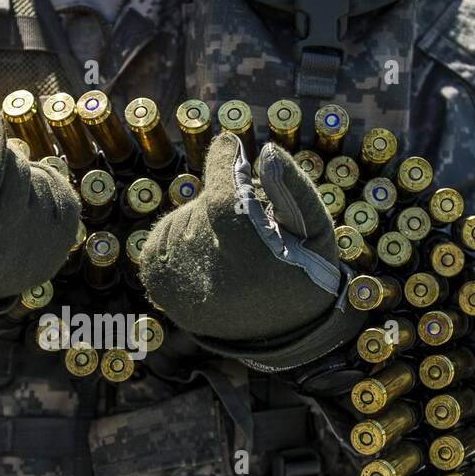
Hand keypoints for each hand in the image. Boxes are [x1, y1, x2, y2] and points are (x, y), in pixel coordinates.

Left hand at [138, 132, 361, 368]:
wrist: (283, 331)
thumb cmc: (305, 269)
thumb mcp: (315, 228)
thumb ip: (293, 186)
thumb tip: (266, 151)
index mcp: (251, 259)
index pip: (223, 197)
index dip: (225, 162)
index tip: (231, 144)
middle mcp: (210, 276)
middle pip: (203, 208)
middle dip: (224, 202)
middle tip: (248, 225)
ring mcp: (182, 286)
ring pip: (179, 222)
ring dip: (200, 222)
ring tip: (230, 247)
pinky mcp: (164, 292)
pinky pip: (158, 242)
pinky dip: (177, 238)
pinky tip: (206, 253)